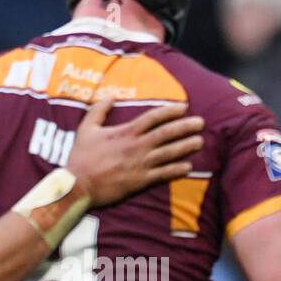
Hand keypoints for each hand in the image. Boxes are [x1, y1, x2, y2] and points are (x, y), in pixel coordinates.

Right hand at [67, 98, 203, 206]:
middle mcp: (137, 146)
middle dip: (185, 127)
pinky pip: (162, 174)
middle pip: (166, 133)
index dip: (170, 111)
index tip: (184, 107)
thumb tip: (110, 96)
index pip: (153, 118)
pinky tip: (188, 167)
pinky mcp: (140, 181)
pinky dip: (176, 170)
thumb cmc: (81, 157)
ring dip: (186, 146)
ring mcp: (140, 164)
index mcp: (125, 132)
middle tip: (201, 123)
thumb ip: (99, 110)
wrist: (79, 185)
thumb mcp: (86, 128)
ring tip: (200, 142)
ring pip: (168, 153)